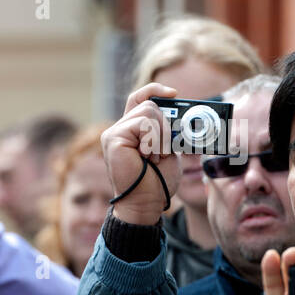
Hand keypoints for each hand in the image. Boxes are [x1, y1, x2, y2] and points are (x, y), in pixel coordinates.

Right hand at [99, 83, 181, 226]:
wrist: (146, 203)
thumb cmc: (157, 182)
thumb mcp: (167, 150)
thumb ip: (167, 131)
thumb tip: (180, 113)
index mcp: (131, 130)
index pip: (139, 98)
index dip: (155, 91)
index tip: (174, 93)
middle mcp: (119, 129)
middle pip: (149, 105)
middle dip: (165, 127)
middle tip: (163, 151)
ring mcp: (114, 133)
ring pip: (148, 112)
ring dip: (160, 136)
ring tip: (154, 157)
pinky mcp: (114, 138)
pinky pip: (143, 123)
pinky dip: (153, 140)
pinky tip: (147, 157)